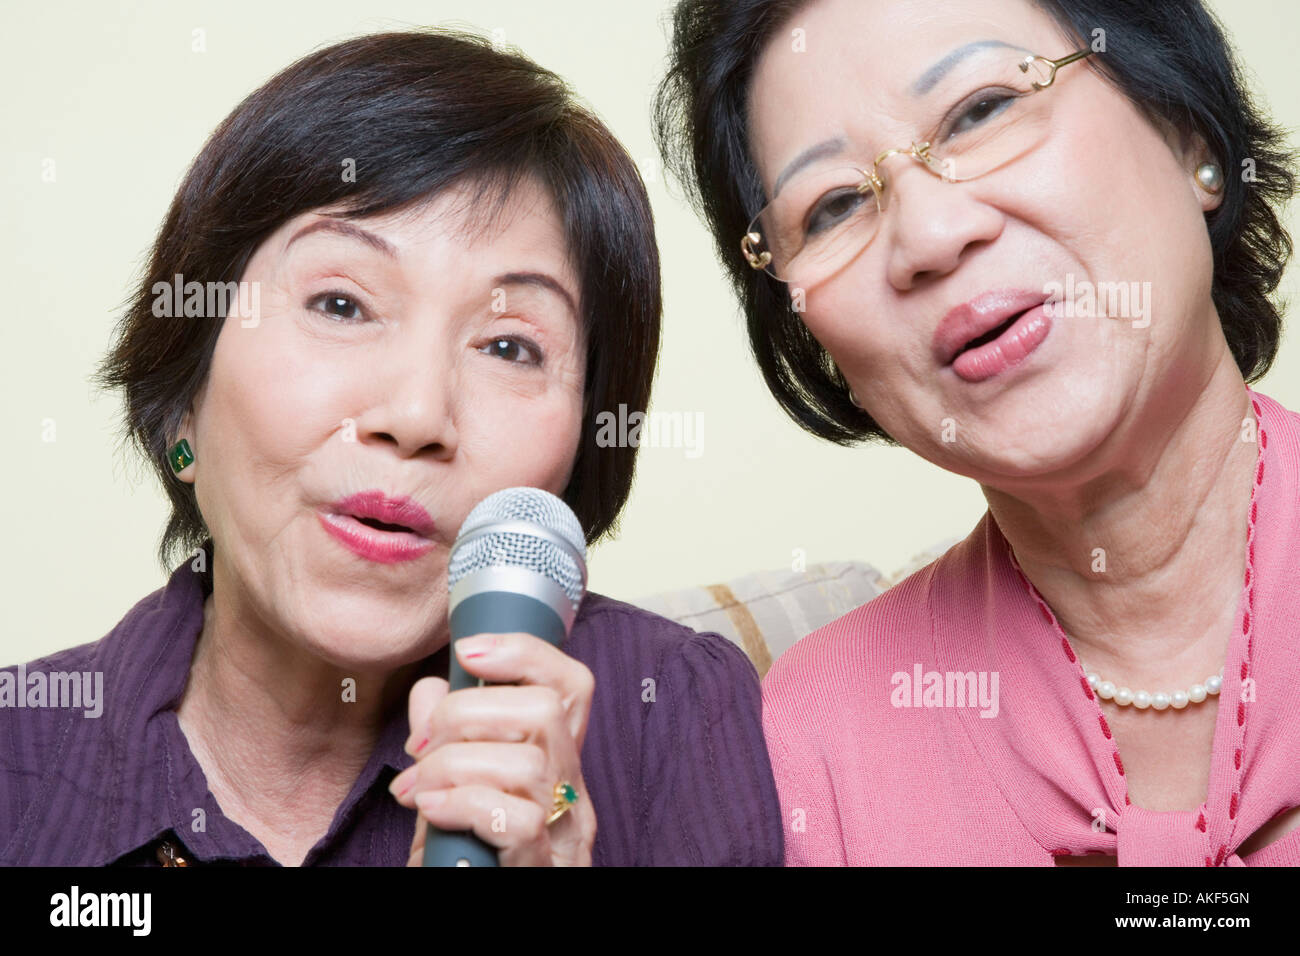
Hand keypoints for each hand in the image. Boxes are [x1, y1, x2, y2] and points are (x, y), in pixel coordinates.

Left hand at [391, 632, 596, 865]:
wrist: (472, 921)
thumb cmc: (467, 870)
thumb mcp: (451, 799)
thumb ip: (445, 745)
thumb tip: (431, 689)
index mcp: (557, 767)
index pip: (571, 686)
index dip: (526, 652)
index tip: (470, 650)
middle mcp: (574, 797)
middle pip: (545, 712)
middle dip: (469, 711)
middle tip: (424, 745)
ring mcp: (565, 836)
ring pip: (526, 761)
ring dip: (453, 763)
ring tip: (417, 789)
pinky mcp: (542, 870)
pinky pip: (515, 818)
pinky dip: (462, 802)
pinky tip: (433, 812)